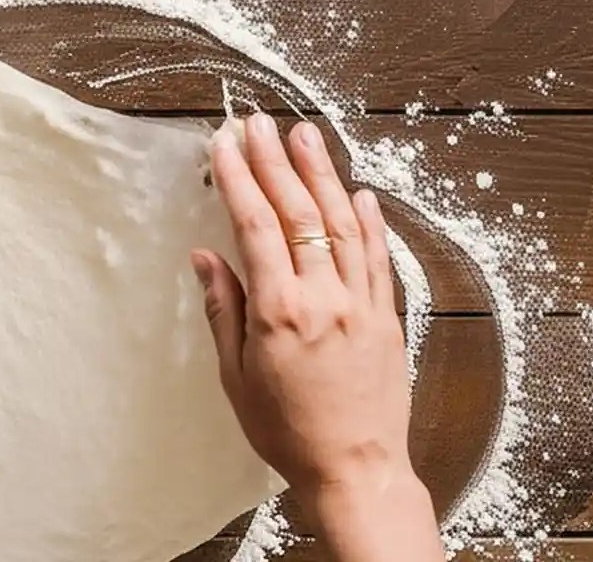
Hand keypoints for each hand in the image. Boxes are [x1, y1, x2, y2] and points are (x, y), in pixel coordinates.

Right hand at [193, 114, 441, 560]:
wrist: (354, 470)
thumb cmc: (286, 431)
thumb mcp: (236, 377)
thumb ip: (224, 310)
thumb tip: (205, 257)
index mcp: (279, 311)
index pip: (256, 226)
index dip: (240, 179)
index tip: (226, 144)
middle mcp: (323, 297)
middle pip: (298, 212)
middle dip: (275, 161)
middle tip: (259, 122)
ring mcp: (360, 303)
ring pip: (342, 223)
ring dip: (322, 174)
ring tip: (304, 136)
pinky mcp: (386, 316)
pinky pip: (378, 257)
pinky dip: (369, 220)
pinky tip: (359, 192)